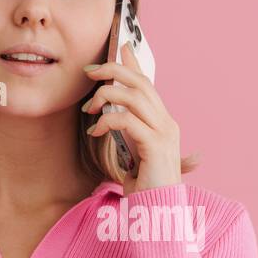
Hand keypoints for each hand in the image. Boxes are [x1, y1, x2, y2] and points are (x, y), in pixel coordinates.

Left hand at [83, 41, 181, 195]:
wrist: (158, 212)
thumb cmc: (145, 187)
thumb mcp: (133, 154)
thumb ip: (127, 133)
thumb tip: (111, 116)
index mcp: (164, 122)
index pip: (148, 83)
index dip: (133, 63)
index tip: (119, 46)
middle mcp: (168, 123)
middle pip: (140, 82)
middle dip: (113, 71)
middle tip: (89, 73)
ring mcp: (165, 133)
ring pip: (134, 96)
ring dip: (106, 96)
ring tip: (89, 109)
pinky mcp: (155, 145)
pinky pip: (127, 120)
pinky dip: (107, 121)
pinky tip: (96, 132)